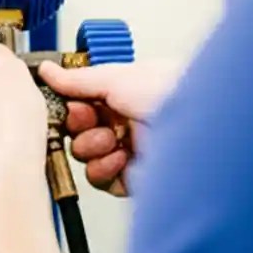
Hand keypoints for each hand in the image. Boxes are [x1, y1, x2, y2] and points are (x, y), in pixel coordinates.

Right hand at [37, 60, 180, 195]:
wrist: (204, 126)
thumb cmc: (174, 91)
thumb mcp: (118, 77)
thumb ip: (79, 79)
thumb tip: (49, 71)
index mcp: (126, 94)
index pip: (83, 103)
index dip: (71, 106)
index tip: (70, 103)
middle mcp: (128, 123)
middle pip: (80, 132)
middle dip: (79, 126)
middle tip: (87, 119)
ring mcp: (131, 152)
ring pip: (87, 157)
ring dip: (91, 147)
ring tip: (110, 139)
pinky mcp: (134, 179)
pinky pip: (102, 181)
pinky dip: (104, 170)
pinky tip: (119, 157)